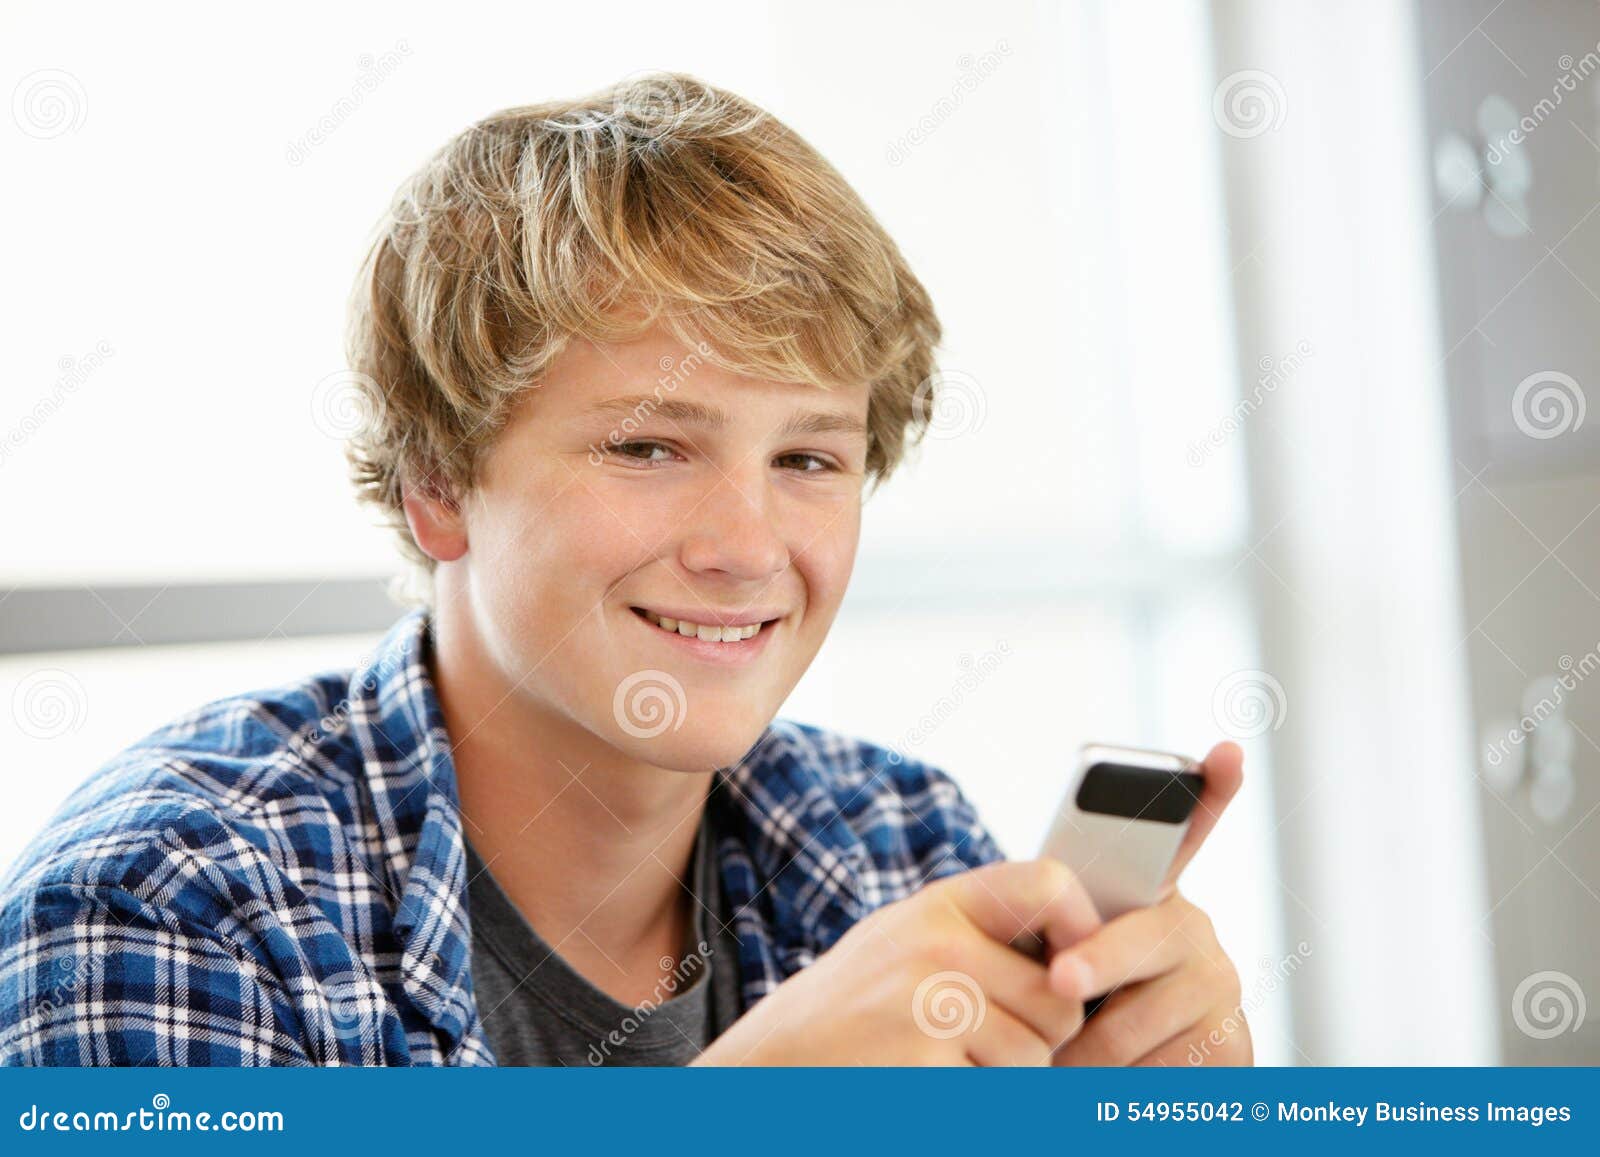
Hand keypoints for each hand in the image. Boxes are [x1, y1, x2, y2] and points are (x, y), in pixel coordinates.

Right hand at [693, 859, 1101, 1065]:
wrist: (768, 1070)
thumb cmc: (851, 1015)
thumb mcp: (904, 945)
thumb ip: (978, 933)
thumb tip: (1085, 943)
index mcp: (939, 906)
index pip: (1052, 885)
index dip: (1085, 929)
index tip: (1072, 973)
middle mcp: (938, 944)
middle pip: (1060, 999)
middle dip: (1042, 1037)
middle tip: (979, 1044)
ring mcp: (931, 1003)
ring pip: (1038, 1056)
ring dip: (1007, 1079)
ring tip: (942, 1066)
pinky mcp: (926, 1063)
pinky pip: (1002, 1096)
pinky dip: (977, 1104)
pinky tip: (926, 1087)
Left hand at [1047, 741, 1250, 1065]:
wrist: (1099, 1084)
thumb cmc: (1059, 1006)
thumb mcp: (1043, 955)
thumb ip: (1049, 926)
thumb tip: (1051, 952)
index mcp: (1144, 894)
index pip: (1184, 831)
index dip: (1211, 788)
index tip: (1226, 751)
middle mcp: (1190, 928)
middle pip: (1138, 940)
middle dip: (1093, 963)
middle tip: (1060, 979)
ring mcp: (1218, 984)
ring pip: (1136, 1021)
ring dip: (1083, 1050)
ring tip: (1058, 1054)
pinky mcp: (1232, 1043)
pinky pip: (1158, 1071)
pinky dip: (1115, 1088)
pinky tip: (1102, 1082)